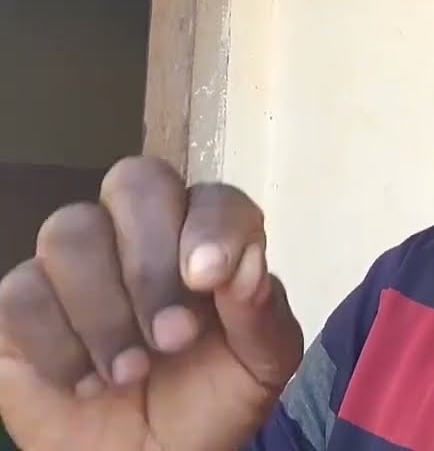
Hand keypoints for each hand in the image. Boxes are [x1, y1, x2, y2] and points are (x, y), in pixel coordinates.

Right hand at [0, 157, 302, 450]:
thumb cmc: (215, 398)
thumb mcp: (263, 364)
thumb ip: (261, 311)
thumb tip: (243, 266)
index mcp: (207, 236)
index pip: (212, 197)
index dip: (211, 227)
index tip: (209, 278)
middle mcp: (140, 232)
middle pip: (133, 182)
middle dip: (152, 262)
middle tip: (173, 337)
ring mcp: (77, 263)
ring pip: (71, 232)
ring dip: (106, 312)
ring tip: (131, 374)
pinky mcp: (22, 306)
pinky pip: (21, 294)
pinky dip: (58, 346)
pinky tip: (87, 384)